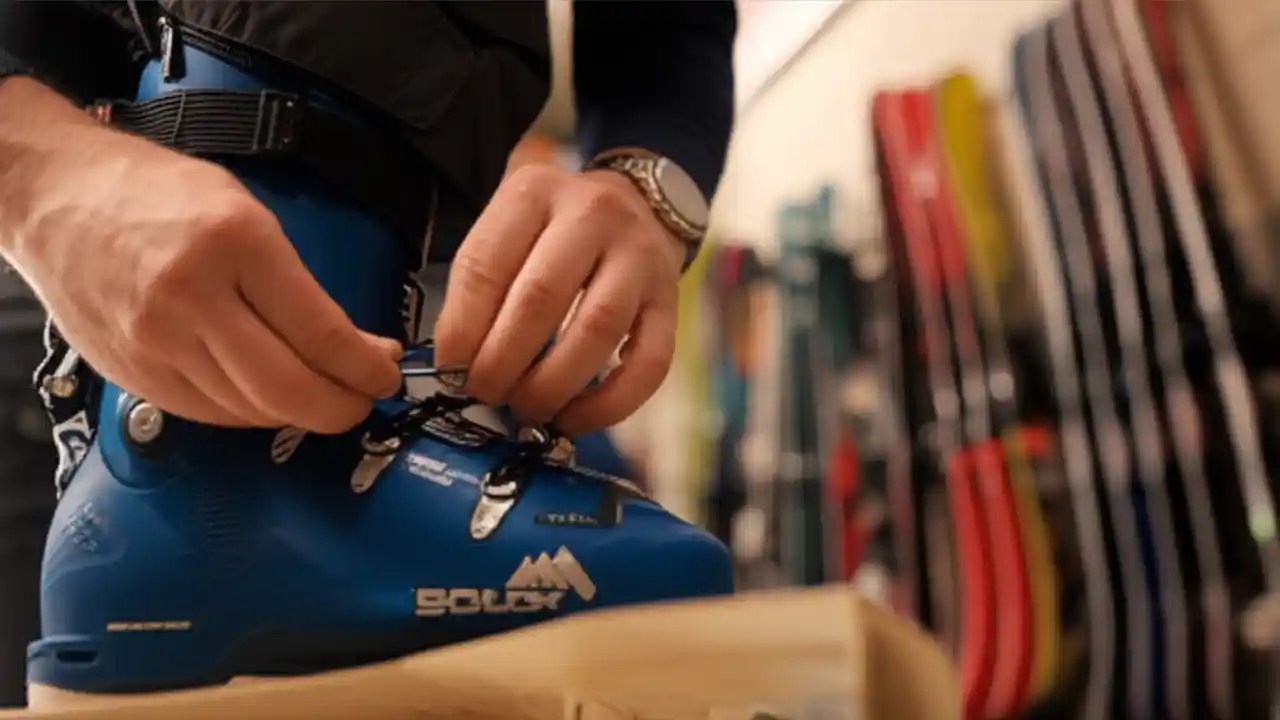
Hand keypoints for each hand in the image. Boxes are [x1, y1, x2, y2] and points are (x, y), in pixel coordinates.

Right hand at [0, 78, 401, 433]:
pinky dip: (251, 414)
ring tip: (324, 397)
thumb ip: (295, 282)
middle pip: (286, 388)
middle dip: (340, 407)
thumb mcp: (245, 211)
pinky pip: (210, 413)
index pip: (320, 332)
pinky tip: (271, 399)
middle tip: (363, 400)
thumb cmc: (157, 193)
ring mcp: (156, 341)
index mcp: (235, 243)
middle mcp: (192, 297)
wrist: (55, 197)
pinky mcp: (133, 372)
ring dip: (299, 414)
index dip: (366, 368)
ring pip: (250, 409)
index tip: (387, 373)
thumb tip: (353, 345)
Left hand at [434, 163, 684, 435]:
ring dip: (552, 384)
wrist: (636, 203)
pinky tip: (575, 419)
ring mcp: (639, 257)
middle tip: (486, 395)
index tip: (451, 371)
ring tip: (527, 410)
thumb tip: (459, 366)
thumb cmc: (554, 229)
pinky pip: (649, 362)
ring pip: (596, 330)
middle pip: (540, 297)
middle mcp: (592, 216)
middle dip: (503, 361)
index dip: (462, 329)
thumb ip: (482, 285)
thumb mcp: (510, 229)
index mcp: (535, 193)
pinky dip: (610, 403)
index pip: (486, 265)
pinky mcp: (671, 301)